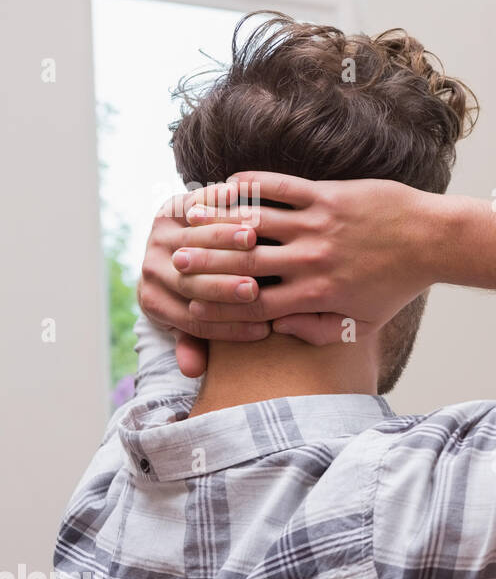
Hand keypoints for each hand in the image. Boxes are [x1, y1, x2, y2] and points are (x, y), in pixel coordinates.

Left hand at [138, 190, 271, 376]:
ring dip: (224, 242)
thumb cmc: (211, 300)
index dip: (227, 327)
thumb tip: (191, 370)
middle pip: (188, 281)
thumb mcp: (203, 325)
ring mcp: (157, 238)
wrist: (193, 251)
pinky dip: (220, 208)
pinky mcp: (169, 210)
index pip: (193, 319)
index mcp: (154, 302)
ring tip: (255, 248)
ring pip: (194, 241)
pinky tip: (248, 214)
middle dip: (221, 287)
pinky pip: (195, 209)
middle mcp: (151, 270)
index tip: (262, 331)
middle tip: (253, 292)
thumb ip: (200, 346)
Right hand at [175, 172, 439, 344]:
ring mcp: (318, 226)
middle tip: (175, 258)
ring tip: (189, 218)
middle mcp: (311, 262)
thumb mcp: (364, 323)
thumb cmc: (398, 284)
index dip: (220, 303)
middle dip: (206, 262)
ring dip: (217, 219)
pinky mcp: (326, 196)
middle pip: (243, 264)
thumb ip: (320, 332)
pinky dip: (248, 185)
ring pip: (253, 222)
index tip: (195, 300)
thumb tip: (278, 327)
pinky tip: (227, 185)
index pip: (254, 304)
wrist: (433, 241)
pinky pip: (277, 187)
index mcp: (317, 296)